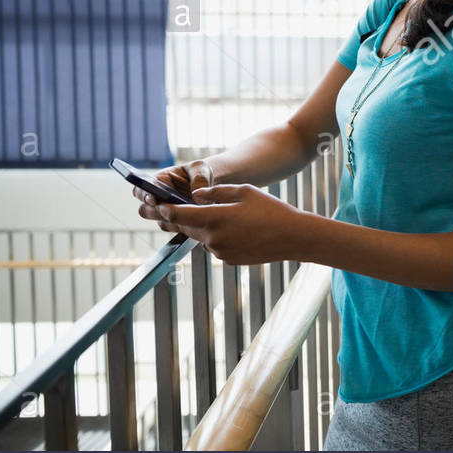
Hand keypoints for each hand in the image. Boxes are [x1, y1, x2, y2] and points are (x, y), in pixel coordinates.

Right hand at [133, 158, 217, 222]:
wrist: (211, 182)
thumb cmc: (200, 171)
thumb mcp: (200, 168)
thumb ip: (199, 179)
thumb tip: (196, 198)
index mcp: (158, 181)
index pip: (141, 188)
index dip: (144, 195)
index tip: (154, 200)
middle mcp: (158, 198)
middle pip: (144, 209)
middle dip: (153, 211)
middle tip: (169, 210)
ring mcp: (166, 211)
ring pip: (159, 221)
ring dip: (170, 220)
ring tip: (185, 215)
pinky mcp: (177, 221)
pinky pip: (173, 227)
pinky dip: (181, 226)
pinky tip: (193, 221)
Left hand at [155, 184, 309, 265]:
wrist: (293, 237)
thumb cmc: (272, 210)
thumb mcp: (244, 191)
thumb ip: (216, 193)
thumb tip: (197, 195)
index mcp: (214, 218)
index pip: (179, 214)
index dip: (166, 209)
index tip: (159, 204)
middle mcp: (212, 238)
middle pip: (187, 228)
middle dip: (181, 219)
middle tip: (173, 210)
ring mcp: (220, 252)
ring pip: (203, 237)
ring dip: (205, 228)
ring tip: (223, 217)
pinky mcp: (229, 260)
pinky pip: (217, 247)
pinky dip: (220, 238)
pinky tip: (238, 230)